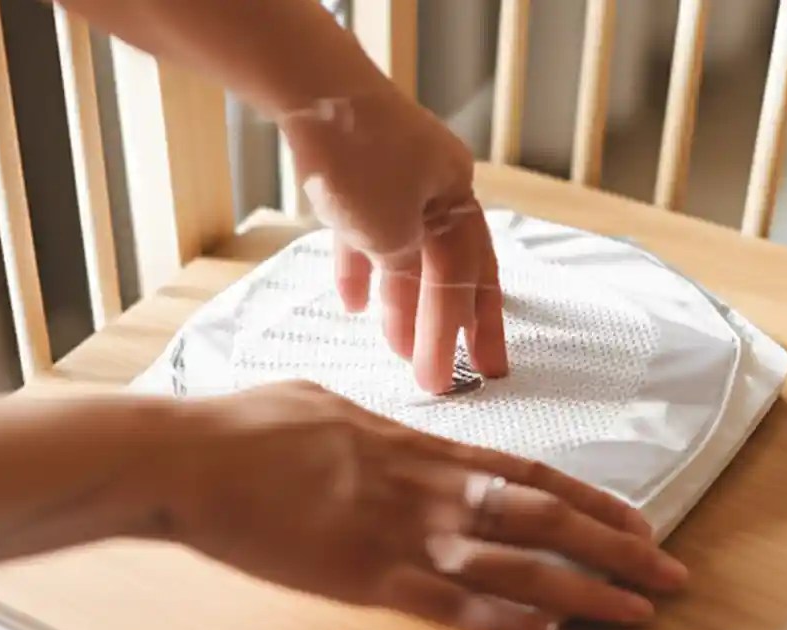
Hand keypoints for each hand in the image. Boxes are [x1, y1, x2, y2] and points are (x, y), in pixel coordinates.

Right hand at [168, 381, 688, 629]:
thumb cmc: (250, 427)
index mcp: (420, 446)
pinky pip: (454, 602)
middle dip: (617, 546)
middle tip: (672, 571)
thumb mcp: (327, 405)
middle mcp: (429, 487)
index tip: (637, 520)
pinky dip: (508, 618)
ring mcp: (403, 533)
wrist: (193, 458)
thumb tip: (398, 438)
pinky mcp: (369, 578)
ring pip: (518, 561)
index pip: (531, 471)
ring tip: (640, 609)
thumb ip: (377, 429)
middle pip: (546, 515)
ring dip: (587, 588)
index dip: (593, 498)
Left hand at [283, 88, 507, 393]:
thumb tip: (411, 304)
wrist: (312, 91)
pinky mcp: (357, 177)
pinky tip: (355, 304)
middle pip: (454, 269)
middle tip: (474, 373)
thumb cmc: (360, 159)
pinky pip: (368, 234)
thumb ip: (406, 273)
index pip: (465, 280)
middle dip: (460, 324)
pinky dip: (365, 268)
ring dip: (406, 304)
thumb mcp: (391, 233)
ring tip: (401, 351)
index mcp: (459, 199)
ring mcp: (398, 182)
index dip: (458, 334)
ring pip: (410, 255)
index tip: (451, 380)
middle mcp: (438, 189)